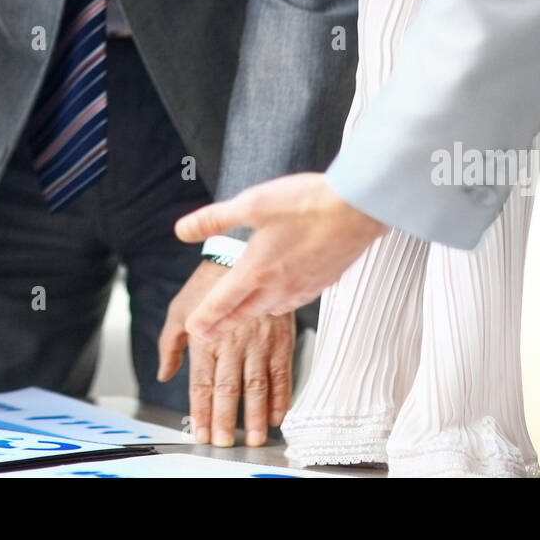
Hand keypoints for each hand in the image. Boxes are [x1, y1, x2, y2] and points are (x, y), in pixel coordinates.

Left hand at [158, 259, 294, 447]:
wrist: (240, 253)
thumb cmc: (208, 282)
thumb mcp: (179, 309)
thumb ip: (170, 344)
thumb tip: (164, 373)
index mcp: (205, 337)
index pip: (201, 383)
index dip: (201, 411)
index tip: (202, 432)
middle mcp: (232, 342)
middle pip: (228, 389)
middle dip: (226, 420)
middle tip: (225, 442)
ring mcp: (258, 341)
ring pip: (256, 386)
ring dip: (255, 416)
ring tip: (254, 438)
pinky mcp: (280, 338)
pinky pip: (282, 373)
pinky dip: (281, 396)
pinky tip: (277, 414)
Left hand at [174, 173, 386, 340]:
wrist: (357, 208)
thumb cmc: (306, 203)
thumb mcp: (251, 203)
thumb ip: (214, 219)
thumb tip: (182, 230)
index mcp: (256, 270)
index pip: (222, 302)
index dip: (204, 318)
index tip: (192, 330)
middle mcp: (278, 286)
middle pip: (244, 314)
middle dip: (222, 325)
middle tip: (207, 336)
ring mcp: (302, 288)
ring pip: (270, 311)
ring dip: (250, 317)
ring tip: (239, 319)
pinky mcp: (322, 283)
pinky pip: (294, 303)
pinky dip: (279, 307)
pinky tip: (280, 300)